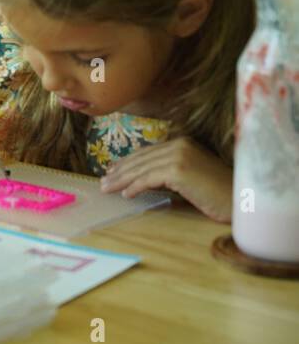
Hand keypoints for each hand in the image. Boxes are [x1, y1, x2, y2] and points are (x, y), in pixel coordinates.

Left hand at [100, 137, 232, 221]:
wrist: (241, 200)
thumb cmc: (217, 192)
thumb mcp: (189, 177)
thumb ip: (168, 173)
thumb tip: (141, 179)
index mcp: (182, 143)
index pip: (147, 152)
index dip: (127, 162)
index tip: (112, 171)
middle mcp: (179, 145)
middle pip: (141, 159)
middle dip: (119, 170)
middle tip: (103, 181)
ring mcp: (179, 156)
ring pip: (141, 169)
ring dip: (121, 179)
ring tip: (107, 188)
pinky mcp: (178, 170)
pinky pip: (149, 179)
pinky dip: (135, 186)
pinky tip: (125, 194)